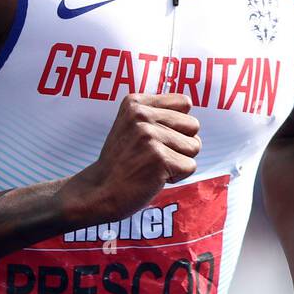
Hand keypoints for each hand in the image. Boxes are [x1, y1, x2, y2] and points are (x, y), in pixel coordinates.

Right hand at [68, 93, 200, 224]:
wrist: (100, 191)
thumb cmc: (122, 162)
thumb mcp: (131, 126)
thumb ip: (158, 115)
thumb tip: (193, 120)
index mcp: (135, 103)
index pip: (184, 102)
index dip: (179, 123)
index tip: (158, 136)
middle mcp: (142, 115)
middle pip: (193, 125)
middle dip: (182, 143)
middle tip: (155, 155)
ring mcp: (150, 136)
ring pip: (194, 146)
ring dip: (179, 161)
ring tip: (154, 166)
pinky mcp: (159, 158)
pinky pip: (190, 166)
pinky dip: (177, 176)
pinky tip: (155, 177)